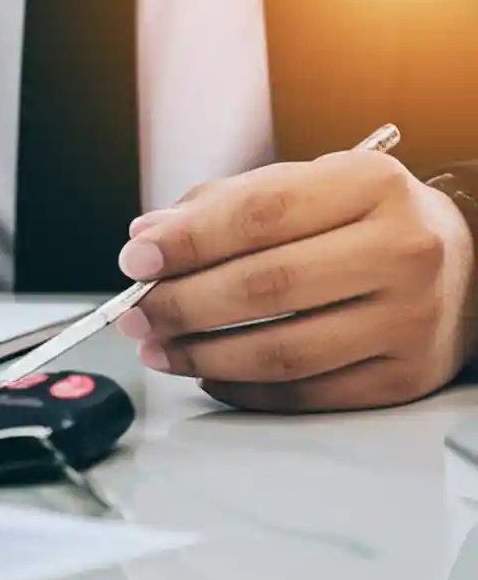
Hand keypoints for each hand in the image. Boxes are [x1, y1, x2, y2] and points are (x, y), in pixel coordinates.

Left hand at [115, 149, 476, 410]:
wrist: (460, 264)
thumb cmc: (360, 221)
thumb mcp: (303, 188)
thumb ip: (221, 207)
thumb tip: (148, 238)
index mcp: (371, 186)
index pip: (260, 214)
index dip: (188, 241)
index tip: (136, 258)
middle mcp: (402, 250)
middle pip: (266, 287)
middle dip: (182, 304)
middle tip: (134, 313)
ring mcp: (410, 320)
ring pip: (282, 351)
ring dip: (201, 354)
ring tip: (156, 347)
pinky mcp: (404, 377)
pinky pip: (304, 393)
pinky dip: (242, 388)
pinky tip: (206, 372)